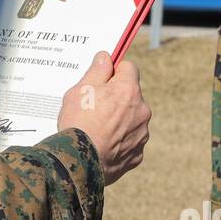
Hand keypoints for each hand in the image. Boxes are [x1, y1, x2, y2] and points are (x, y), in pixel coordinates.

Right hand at [57, 50, 150, 185]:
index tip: (103, 79)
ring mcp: (142, 134)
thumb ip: (97, 71)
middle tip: (94, 108)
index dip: (114, 72)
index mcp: (128, 90)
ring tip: (96, 130)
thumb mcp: (80, 90)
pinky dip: (119, 142)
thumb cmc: (78, 122)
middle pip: (131, 96)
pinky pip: (130, 142)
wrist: (79, 162)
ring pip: (132, 120)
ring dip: (119, 121)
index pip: (129, 68)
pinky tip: (102, 145)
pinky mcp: (137, 155)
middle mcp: (142, 111)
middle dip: (116, 98)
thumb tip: (105, 57)